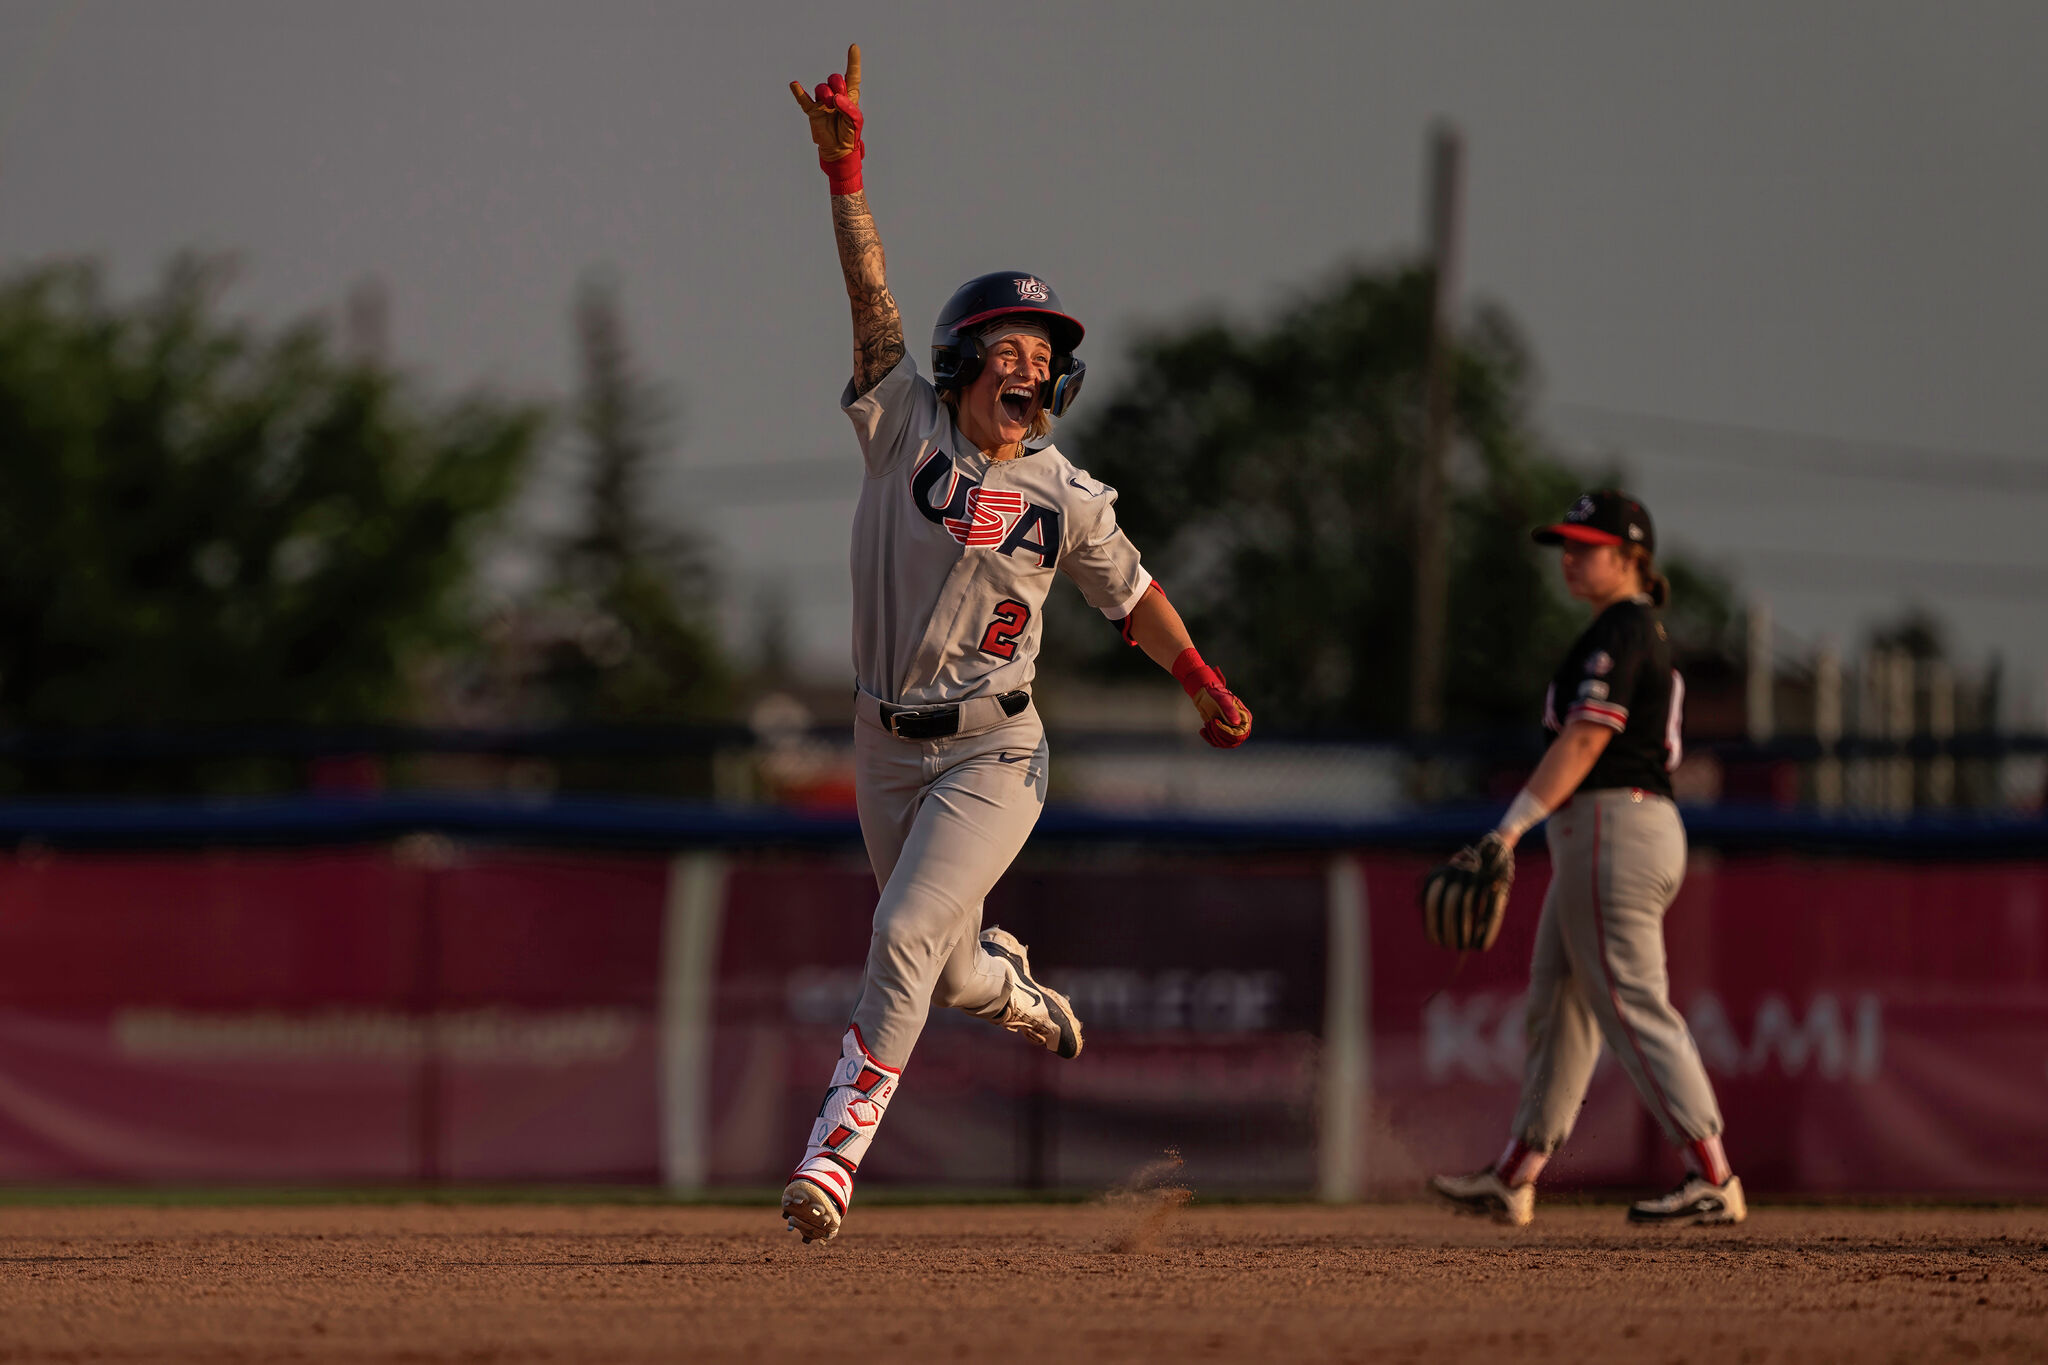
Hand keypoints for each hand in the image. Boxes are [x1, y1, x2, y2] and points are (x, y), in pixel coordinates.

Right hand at [789, 43, 864, 163]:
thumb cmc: (850, 134)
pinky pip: (803, 99)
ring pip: (822, 87)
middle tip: (839, 100)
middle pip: (835, 78)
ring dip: (826, 95)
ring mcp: (823, 102)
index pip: (852, 75)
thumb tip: (835, 98)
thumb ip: (848, 107)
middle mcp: (836, 95)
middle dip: (837, 85)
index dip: (853, 61)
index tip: (853, 48)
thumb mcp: (856, 121)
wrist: (838, 149)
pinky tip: (794, 85)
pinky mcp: (812, 110)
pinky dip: (798, 92)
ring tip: (830, 107)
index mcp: (850, 96)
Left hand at [1193, 683, 1252, 748]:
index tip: (1214, 721)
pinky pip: (1217, 743)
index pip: (1239, 735)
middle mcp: (1241, 727)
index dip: (1226, 732)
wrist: (1207, 695)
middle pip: (1232, 742)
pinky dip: (1209, 738)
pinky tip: (1203, 730)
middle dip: (1218, 734)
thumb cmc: (1216, 694)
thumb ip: (1229, 710)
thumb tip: (1236, 723)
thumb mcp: (1222, 700)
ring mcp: (1233, 732)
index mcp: (1245, 718)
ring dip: (1212, 735)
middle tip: (1210, 722)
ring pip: (1224, 744)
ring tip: (1207, 723)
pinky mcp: (1224, 735)